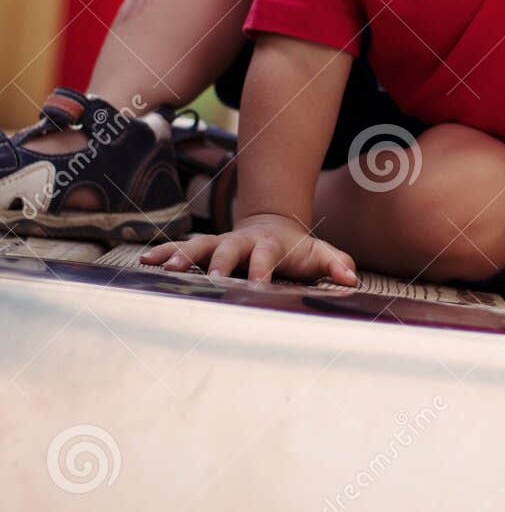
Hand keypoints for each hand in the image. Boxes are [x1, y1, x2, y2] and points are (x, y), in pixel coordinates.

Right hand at [139, 212, 357, 289]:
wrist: (275, 224)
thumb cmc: (299, 249)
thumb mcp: (321, 253)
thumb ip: (337, 264)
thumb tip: (351, 278)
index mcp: (269, 245)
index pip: (265, 257)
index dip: (260, 270)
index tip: (255, 287)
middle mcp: (241, 241)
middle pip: (226, 250)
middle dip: (218, 263)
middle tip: (210, 280)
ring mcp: (221, 242)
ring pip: (199, 246)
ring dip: (183, 256)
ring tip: (166, 269)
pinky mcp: (206, 247)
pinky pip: (181, 248)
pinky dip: (164, 253)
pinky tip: (145, 262)